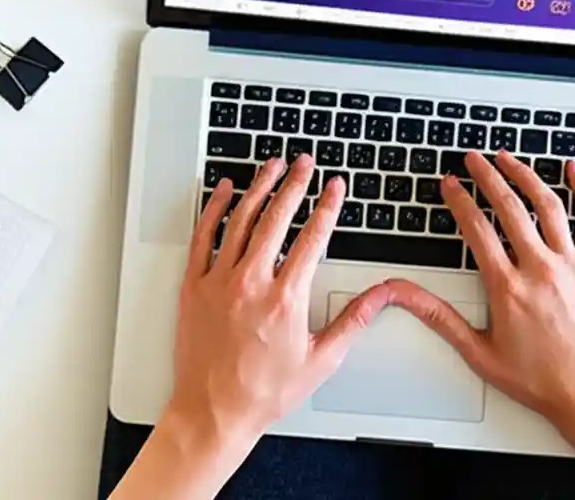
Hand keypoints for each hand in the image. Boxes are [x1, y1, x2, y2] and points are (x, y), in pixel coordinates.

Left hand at [169, 154, 393, 440]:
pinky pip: (203, 237)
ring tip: (272, 166)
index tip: (335, 186)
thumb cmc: (263, 392)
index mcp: (285, 299)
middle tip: (304, 163)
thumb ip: (353, 321)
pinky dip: (215, 209)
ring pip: (241, 220)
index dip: (327, 206)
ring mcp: (219, 282)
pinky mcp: (194, 286)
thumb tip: (381, 296)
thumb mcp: (321, 360)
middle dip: (294, 183)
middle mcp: (251, 283)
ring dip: (259, 187)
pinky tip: (226, 191)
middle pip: (277, 218)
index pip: (312, 237)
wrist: (213, 412)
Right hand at [388, 151, 574, 443]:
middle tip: (473, 159)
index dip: (459, 201)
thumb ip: (440, 318)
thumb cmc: (542, 379)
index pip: (477, 229)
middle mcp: (539, 269)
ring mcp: (570, 264)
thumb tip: (407, 299)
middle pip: (509, 207)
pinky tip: (574, 170)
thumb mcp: (479, 353)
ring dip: (525, 175)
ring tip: (508, 158)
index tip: (450, 184)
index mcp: (507, 288)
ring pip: (547, 206)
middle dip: (486, 176)